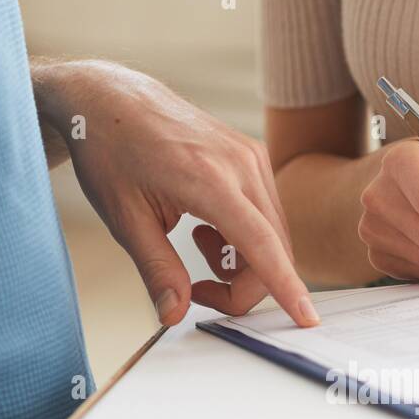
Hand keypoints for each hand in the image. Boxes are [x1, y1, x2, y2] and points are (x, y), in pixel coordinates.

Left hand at [34, 60, 317, 326]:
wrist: (111, 100)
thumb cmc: (111, 151)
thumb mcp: (125, 219)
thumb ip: (157, 270)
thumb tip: (174, 314)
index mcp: (208, 179)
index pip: (261, 245)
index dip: (285, 286)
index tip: (307, 319)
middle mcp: (241, 164)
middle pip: (273, 248)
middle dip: (243, 286)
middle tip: (196, 291)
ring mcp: (252, 157)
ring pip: (273, 235)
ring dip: (242, 262)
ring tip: (195, 246)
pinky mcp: (252, 157)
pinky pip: (266, 215)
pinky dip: (244, 238)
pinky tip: (207, 228)